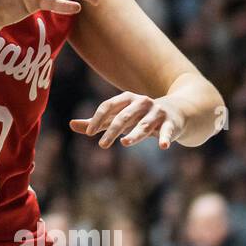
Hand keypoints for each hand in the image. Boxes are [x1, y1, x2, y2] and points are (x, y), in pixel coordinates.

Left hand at [70, 91, 185, 148]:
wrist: (175, 111)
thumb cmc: (139, 116)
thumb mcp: (118, 116)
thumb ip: (97, 122)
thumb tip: (71, 125)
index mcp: (126, 98)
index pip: (108, 106)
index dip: (98, 118)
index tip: (89, 133)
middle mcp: (142, 102)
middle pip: (124, 116)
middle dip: (113, 130)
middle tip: (102, 145)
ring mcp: (157, 112)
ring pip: (144, 125)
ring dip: (135, 134)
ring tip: (125, 143)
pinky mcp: (171, 123)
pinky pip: (167, 131)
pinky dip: (165, 138)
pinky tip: (163, 146)